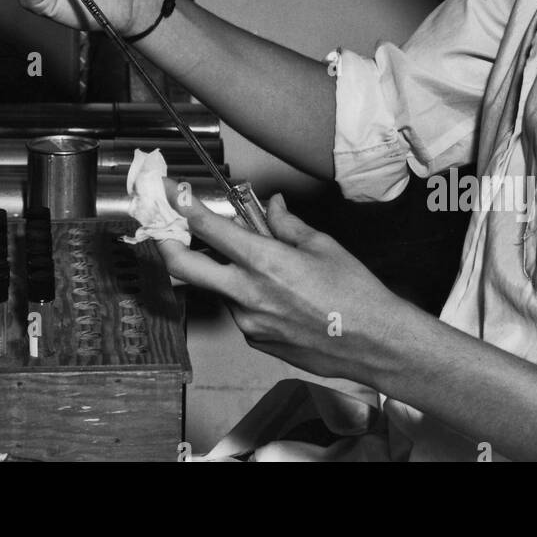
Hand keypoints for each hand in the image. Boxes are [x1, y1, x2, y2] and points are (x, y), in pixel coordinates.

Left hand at [157, 186, 405, 383]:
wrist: (374, 345)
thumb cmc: (355, 294)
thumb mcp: (323, 246)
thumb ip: (288, 225)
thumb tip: (272, 207)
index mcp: (264, 262)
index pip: (210, 228)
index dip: (184, 205)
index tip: (171, 191)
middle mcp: (247, 294)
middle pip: (185, 268)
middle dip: (166, 245)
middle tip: (161, 230)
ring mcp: (248, 322)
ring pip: (219, 288)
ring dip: (227, 272)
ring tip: (264, 268)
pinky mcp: (256, 340)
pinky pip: (240, 311)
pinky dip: (249, 296)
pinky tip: (281, 296)